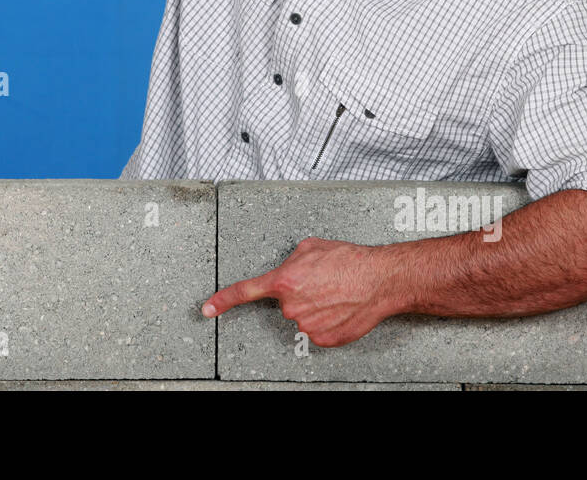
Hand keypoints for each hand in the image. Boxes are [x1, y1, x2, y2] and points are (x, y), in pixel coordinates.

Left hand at [201, 236, 401, 347]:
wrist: (379, 279)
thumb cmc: (349, 260)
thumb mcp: (311, 247)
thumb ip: (291, 262)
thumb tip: (289, 271)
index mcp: (284, 280)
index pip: (245, 292)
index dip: (223, 301)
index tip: (207, 309)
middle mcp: (291, 305)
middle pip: (286, 303)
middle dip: (299, 293)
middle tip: (322, 284)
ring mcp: (306, 324)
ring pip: (302, 316)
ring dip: (315, 307)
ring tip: (335, 293)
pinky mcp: (322, 338)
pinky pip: (317, 330)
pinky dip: (327, 321)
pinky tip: (340, 308)